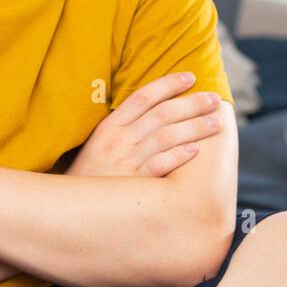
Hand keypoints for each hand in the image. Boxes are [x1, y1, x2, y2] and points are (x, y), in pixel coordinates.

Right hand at [66, 71, 225, 177]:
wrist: (70, 210)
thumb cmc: (90, 176)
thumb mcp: (100, 145)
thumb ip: (125, 128)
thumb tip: (159, 110)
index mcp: (109, 126)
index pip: (143, 96)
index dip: (168, 84)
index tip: (190, 76)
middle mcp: (118, 140)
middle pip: (161, 114)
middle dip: (191, 104)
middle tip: (214, 99)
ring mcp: (125, 161)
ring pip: (166, 136)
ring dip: (194, 127)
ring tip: (216, 123)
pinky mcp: (132, 184)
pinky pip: (159, 165)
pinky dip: (178, 156)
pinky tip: (196, 150)